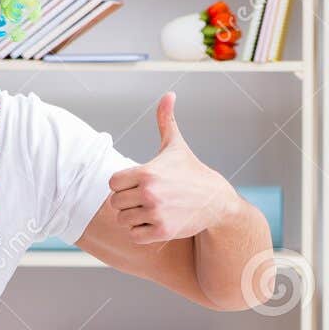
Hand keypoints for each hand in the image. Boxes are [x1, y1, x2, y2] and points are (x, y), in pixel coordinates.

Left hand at [107, 93, 243, 244]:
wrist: (216, 201)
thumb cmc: (191, 172)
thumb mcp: (176, 146)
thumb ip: (166, 120)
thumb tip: (169, 94)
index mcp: (146, 172)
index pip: (112, 183)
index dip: (122, 184)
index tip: (136, 183)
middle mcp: (149, 193)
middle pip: (116, 203)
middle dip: (127, 202)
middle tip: (144, 199)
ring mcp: (155, 214)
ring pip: (123, 220)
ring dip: (133, 217)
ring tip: (149, 210)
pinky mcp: (162, 231)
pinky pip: (134, 235)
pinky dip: (140, 232)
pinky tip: (154, 222)